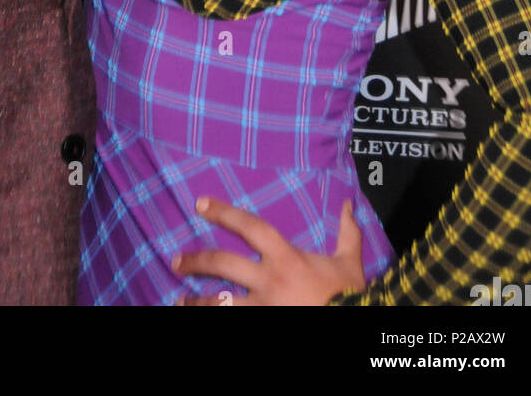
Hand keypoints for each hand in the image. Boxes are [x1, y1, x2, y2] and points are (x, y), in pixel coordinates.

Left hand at [172, 197, 366, 305]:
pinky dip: (216, 319)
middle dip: (196, 261)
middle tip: (176, 261)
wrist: (354, 323)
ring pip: (220, 303)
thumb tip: (348, 204)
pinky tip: (199, 320)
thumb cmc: (349, 296)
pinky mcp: (263, 327)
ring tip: (179, 300)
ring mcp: (263, 308)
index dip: (224, 212)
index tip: (200, 204)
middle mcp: (269, 281)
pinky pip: (234, 322)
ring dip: (196, 301)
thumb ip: (347, 233)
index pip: (249, 226)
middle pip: (222, 263)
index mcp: (286, 258)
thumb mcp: (349, 263)